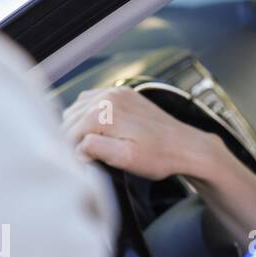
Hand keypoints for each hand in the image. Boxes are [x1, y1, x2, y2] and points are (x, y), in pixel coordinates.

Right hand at [61, 85, 219, 180]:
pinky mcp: (124, 93)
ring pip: (78, 108)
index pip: (68, 133)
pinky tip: (98, 129)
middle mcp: (108, 96)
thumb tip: (76, 146)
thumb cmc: (159, 156)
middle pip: (70, 119)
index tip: (79, 165)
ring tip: (90, 145)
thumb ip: (95, 149)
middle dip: (72, 138)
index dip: (70, 151)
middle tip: (83, 158)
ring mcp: (117, 92)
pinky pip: (93, 100)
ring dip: (78, 126)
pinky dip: (88, 114)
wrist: (187, 146)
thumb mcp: (125, 159)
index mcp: (105, 111)